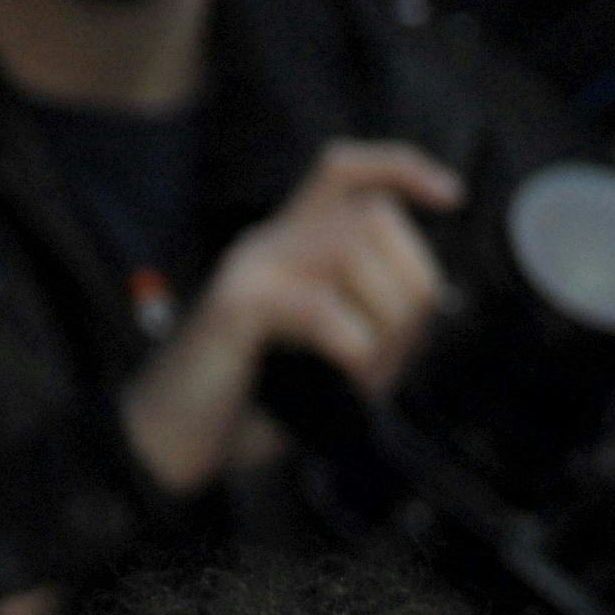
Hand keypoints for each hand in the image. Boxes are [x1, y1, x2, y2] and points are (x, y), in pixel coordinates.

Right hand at [123, 141, 461, 496]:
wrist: (163, 445)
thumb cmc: (240, 412)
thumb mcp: (317, 364)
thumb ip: (364, 327)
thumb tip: (429, 311)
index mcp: (286, 247)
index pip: (346, 170)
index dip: (404, 169)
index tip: (451, 198)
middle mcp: (268, 242)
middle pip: (373, 215)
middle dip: (410, 286)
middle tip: (394, 356)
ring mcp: (250, 267)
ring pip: (353, 249)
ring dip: (384, 322)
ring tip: (368, 376)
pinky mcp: (235, 306)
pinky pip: (319, 306)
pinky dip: (353, 345)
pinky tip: (347, 377)